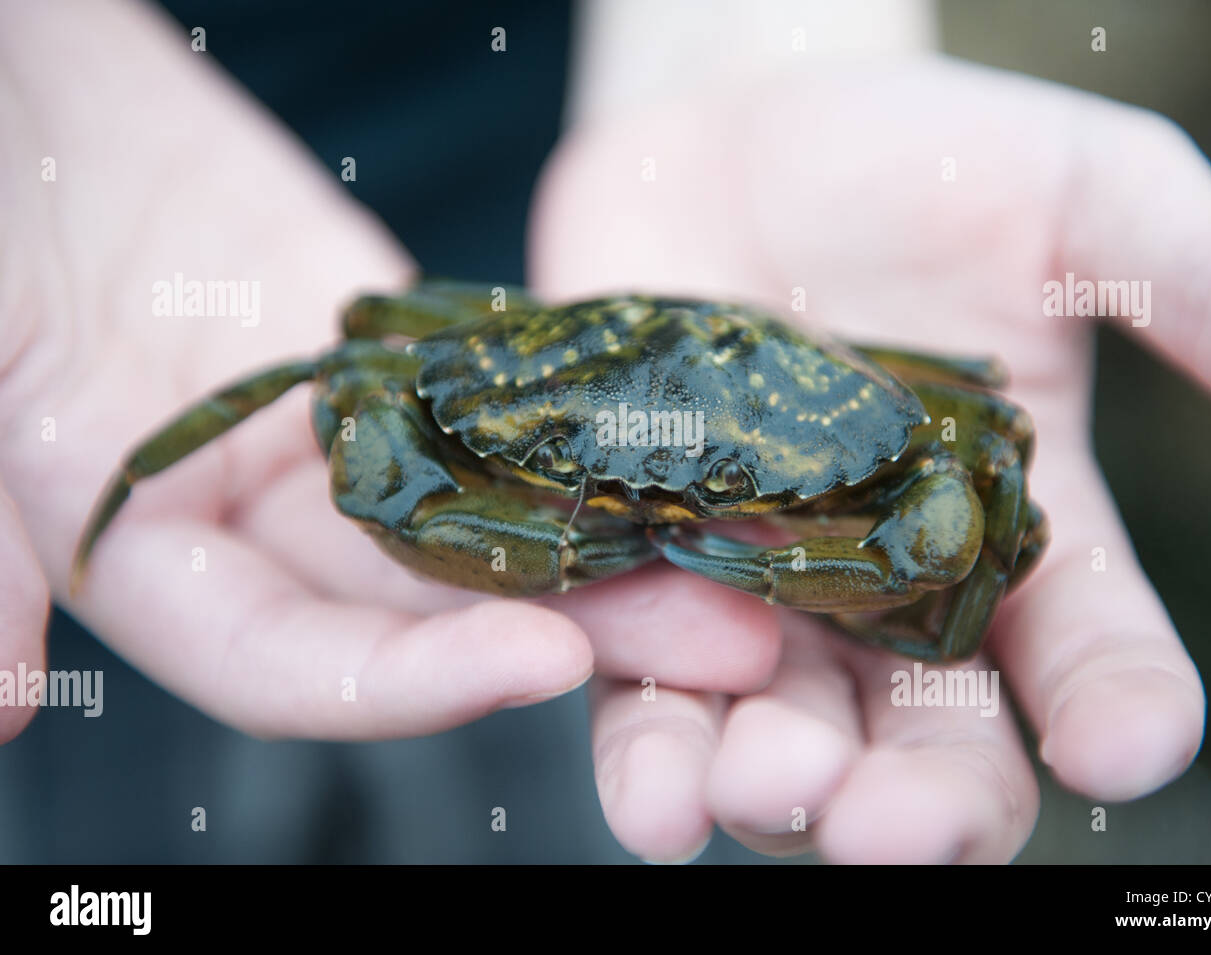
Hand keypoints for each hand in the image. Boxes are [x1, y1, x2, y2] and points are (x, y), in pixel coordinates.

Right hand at [0, 1, 779, 741]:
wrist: (33, 90)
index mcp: (155, 562)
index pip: (289, 670)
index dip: (408, 684)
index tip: (542, 662)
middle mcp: (265, 527)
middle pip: (430, 612)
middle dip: (576, 630)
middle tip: (723, 643)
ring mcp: (346, 446)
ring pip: (492, 521)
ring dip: (617, 549)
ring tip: (746, 560)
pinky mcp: (404, 367)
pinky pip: (505, 412)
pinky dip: (591, 436)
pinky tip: (692, 447)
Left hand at [530, 57, 1210, 861]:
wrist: (744, 129)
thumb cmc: (930, 159)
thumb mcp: (1086, 202)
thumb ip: (1207, 291)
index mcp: (1026, 531)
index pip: (1091, 652)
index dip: (1118, 706)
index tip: (1126, 742)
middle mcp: (893, 589)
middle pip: (926, 740)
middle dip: (920, 799)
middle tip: (893, 828)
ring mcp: (760, 584)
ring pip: (777, 733)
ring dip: (772, 788)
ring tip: (764, 794)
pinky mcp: (646, 559)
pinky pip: (639, 674)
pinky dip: (645, 737)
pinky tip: (652, 790)